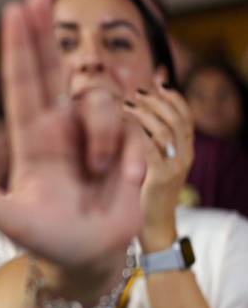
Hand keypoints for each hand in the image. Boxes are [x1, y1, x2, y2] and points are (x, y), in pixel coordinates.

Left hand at [0, 0, 144, 291]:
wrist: (87, 259)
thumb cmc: (45, 239)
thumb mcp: (10, 220)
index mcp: (30, 139)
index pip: (22, 84)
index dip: (20, 47)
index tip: (15, 10)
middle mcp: (60, 128)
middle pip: (52, 68)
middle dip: (45, 33)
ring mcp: (93, 134)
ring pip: (100, 100)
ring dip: (102, 134)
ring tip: (97, 172)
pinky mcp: (125, 144)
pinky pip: (131, 129)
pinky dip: (128, 154)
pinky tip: (124, 180)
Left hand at [123, 75, 193, 251]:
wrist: (153, 226)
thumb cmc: (145, 191)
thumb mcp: (152, 162)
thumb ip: (149, 139)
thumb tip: (136, 110)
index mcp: (185, 148)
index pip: (185, 113)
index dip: (172, 95)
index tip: (156, 81)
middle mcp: (185, 155)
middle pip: (176, 117)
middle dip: (155, 101)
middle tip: (134, 93)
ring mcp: (175, 167)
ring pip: (165, 129)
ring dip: (144, 114)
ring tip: (125, 106)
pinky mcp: (160, 178)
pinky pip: (151, 149)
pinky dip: (138, 135)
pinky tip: (122, 127)